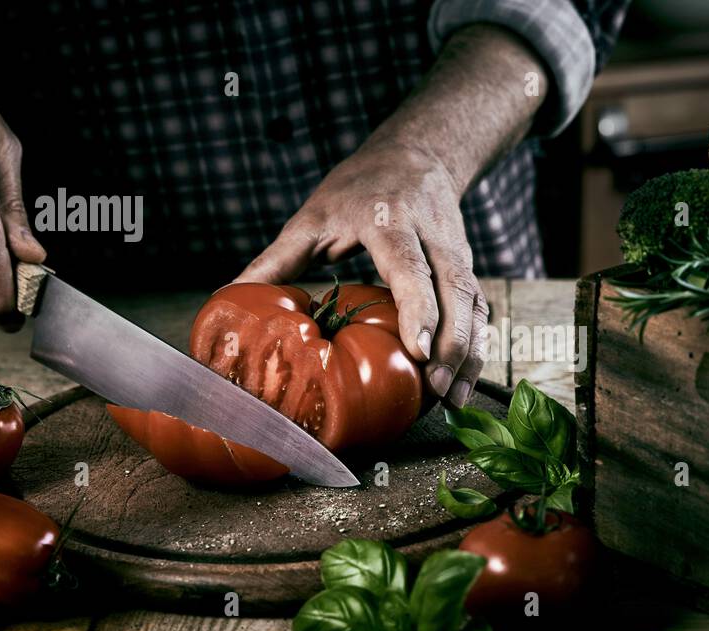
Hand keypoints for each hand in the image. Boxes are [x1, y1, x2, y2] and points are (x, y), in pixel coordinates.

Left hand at [237, 24, 546, 407]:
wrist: (417, 154)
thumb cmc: (357, 189)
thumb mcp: (312, 217)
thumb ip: (275, 260)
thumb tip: (227, 298)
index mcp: (389, 219)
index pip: (411, 267)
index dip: (419, 309)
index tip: (419, 350)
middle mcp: (431, 234)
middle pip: (456, 289)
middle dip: (452, 342)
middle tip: (436, 389)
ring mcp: (457, 249)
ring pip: (475, 303)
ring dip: (470, 352)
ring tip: (452, 398)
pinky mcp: (469, 266)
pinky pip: (481, 309)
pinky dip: (477, 347)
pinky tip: (463, 382)